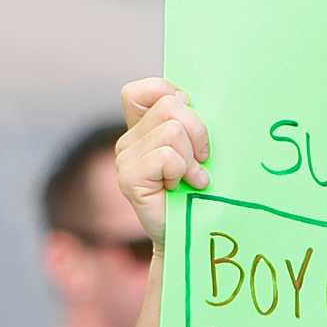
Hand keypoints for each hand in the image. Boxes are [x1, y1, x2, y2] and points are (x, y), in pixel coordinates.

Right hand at [116, 78, 209, 247]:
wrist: (192, 235)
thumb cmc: (201, 191)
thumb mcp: (200, 148)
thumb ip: (192, 122)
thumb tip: (190, 98)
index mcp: (143, 128)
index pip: (142, 90)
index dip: (169, 94)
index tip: (191, 122)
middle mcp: (128, 140)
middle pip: (170, 106)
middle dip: (198, 132)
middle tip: (201, 160)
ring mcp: (125, 159)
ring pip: (172, 130)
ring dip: (192, 157)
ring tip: (191, 177)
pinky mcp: (130, 179)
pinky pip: (166, 156)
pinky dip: (183, 171)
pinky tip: (184, 186)